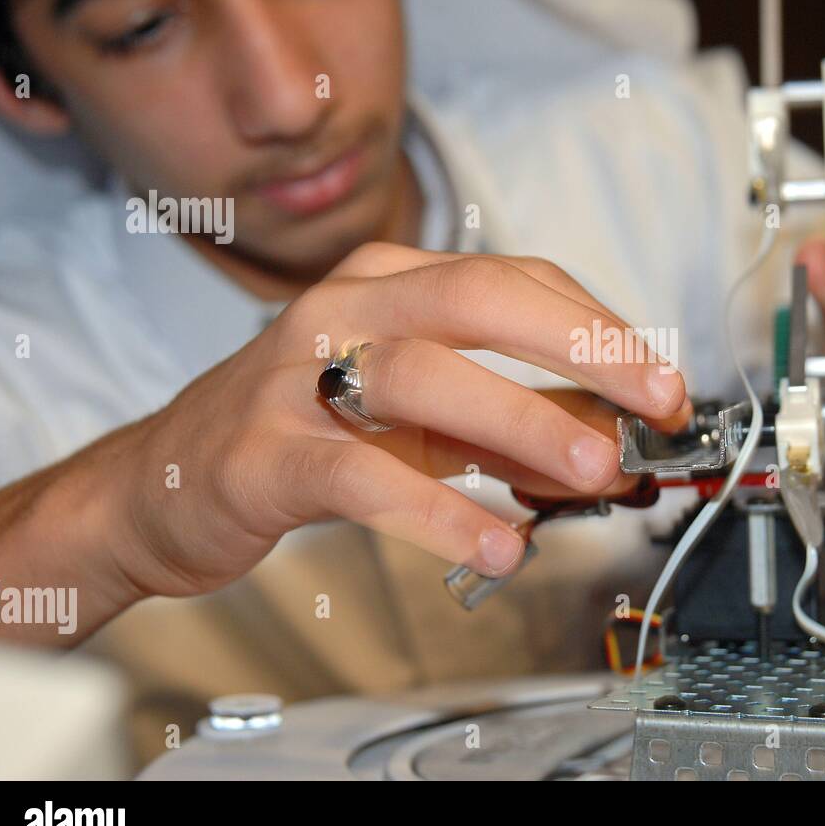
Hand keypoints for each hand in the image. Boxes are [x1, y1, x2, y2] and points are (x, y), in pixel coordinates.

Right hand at [115, 242, 689, 598]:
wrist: (164, 482)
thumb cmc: (306, 434)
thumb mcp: (418, 414)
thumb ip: (504, 420)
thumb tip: (607, 443)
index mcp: (391, 281)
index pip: (516, 280)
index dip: (599, 329)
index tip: (661, 383)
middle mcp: (345, 308)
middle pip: (478, 300)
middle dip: (582, 349)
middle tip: (655, 404)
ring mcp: (297, 376)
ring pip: (423, 375)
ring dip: (522, 424)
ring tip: (594, 474)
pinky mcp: (266, 453)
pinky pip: (364, 476)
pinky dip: (441, 511)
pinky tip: (500, 545)